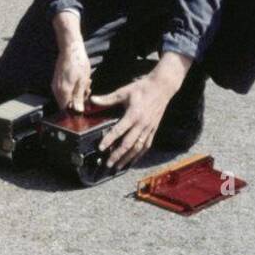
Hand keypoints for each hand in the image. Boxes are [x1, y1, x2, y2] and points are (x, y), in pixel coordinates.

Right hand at [52, 38, 91, 112]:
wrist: (70, 49)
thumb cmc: (78, 63)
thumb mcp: (82, 81)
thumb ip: (79, 98)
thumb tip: (78, 111)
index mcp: (63, 91)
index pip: (65, 110)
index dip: (75, 110)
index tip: (84, 105)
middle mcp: (56, 90)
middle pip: (65, 104)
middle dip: (77, 100)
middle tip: (87, 90)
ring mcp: (55, 85)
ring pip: (65, 97)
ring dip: (76, 93)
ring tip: (85, 83)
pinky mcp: (56, 81)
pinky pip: (64, 90)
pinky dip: (72, 88)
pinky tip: (79, 81)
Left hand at [93, 55, 188, 169]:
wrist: (162, 87)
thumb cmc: (142, 88)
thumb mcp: (124, 91)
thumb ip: (108, 98)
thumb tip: (92, 100)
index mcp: (133, 115)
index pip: (119, 130)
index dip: (109, 140)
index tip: (100, 148)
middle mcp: (142, 124)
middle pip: (128, 144)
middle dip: (117, 155)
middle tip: (108, 164)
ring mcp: (149, 128)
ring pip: (138, 148)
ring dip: (127, 158)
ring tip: (118, 167)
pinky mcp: (154, 130)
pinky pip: (146, 145)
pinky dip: (139, 155)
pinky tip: (132, 161)